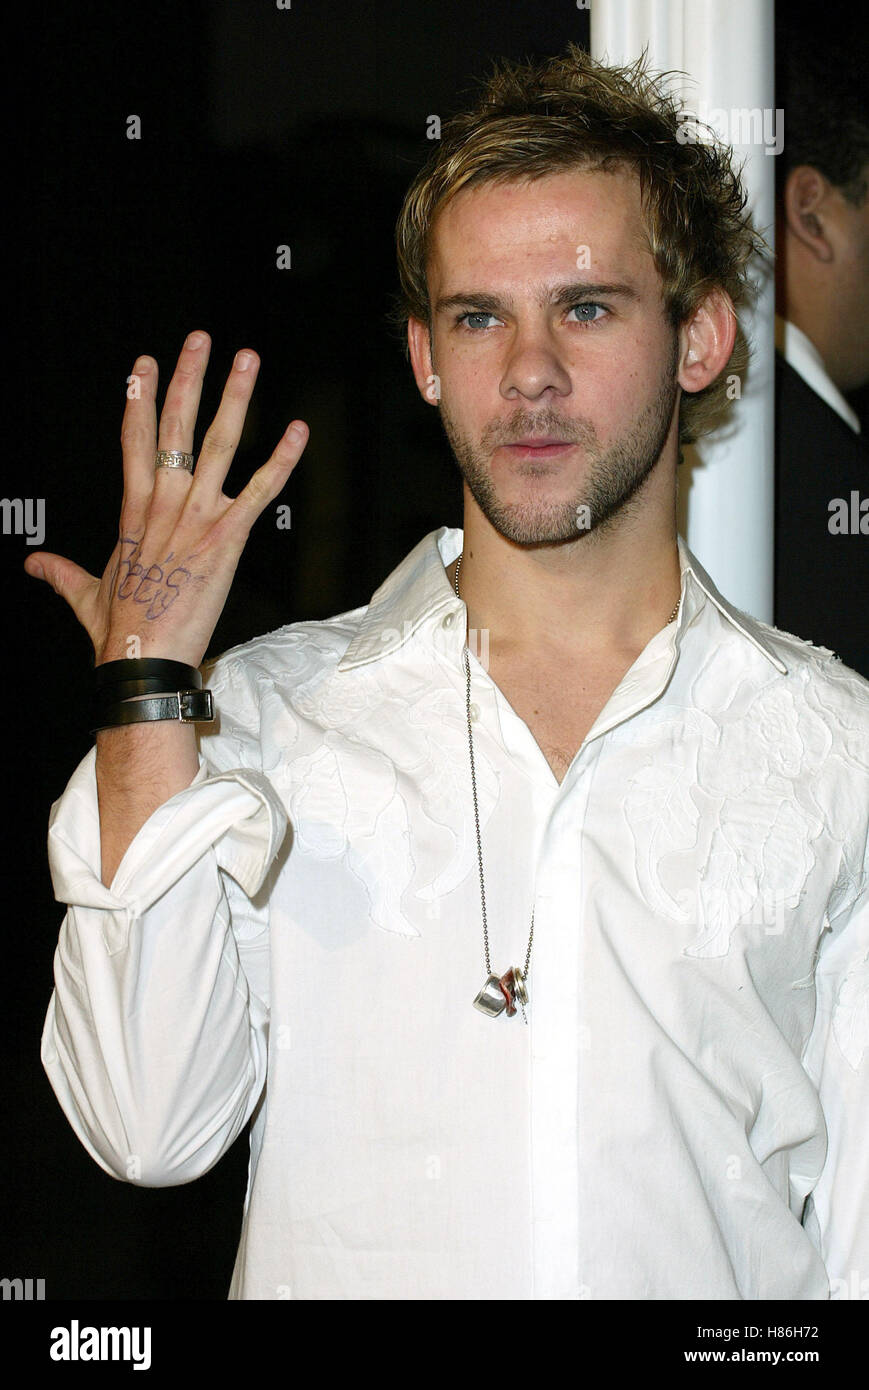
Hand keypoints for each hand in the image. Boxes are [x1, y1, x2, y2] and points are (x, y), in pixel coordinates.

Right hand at [23, 331, 307, 667]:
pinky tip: (298, 431)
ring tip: (247, 360)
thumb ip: (61, 572)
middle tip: (199, 340)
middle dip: (187, 379)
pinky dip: (281, 460)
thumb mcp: (84, 594)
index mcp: (134, 511)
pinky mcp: (225, 539)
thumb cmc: (119, 630)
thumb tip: (33, 564)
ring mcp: (196, 518)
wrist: (142, 658)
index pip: (136, 441)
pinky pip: (259, 491)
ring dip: (234, 399)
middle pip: (175, 427)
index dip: (140, 398)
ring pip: (217, 445)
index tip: (144, 364)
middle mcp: (165, 505)